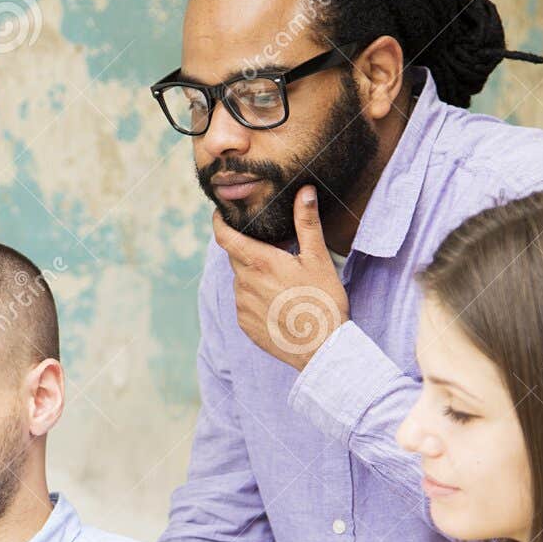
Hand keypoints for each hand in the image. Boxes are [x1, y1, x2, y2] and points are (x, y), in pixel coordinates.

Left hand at [213, 184, 348, 370]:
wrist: (323, 350)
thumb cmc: (323, 302)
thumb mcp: (319, 259)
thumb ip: (307, 223)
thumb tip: (304, 191)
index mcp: (259, 263)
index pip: (225, 237)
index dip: (219, 223)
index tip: (220, 214)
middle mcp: (245, 284)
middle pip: (236, 257)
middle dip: (249, 249)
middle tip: (274, 251)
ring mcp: (243, 306)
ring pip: (241, 280)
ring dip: (254, 275)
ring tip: (282, 282)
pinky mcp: (245, 325)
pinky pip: (244, 303)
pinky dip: (256, 297)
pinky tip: (279, 303)